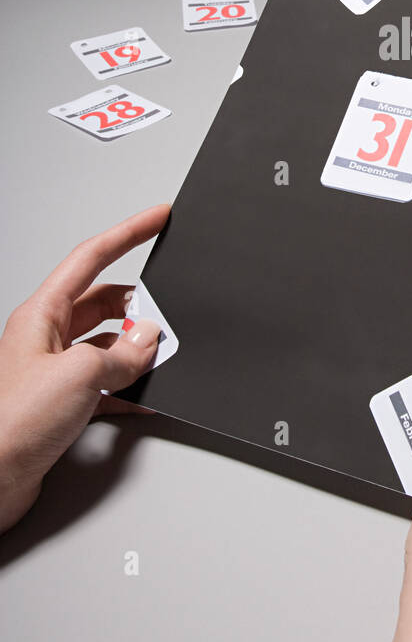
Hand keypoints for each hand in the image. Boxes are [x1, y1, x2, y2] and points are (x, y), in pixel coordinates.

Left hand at [0, 203, 169, 534]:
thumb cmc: (12, 424)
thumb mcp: (81, 375)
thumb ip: (124, 353)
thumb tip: (149, 340)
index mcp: (41, 315)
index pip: (92, 257)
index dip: (128, 232)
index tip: (157, 217)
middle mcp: (46, 338)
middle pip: (104, 303)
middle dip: (140, 308)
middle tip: (167, 318)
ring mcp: (54, 371)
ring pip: (108, 345)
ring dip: (136, 352)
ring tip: (158, 360)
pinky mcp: (63, 404)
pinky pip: (107, 383)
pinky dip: (131, 386)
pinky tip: (146, 397)